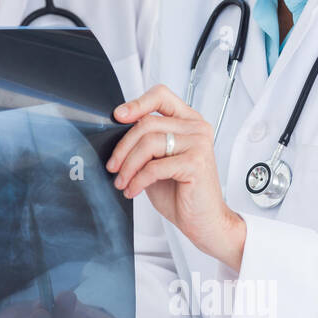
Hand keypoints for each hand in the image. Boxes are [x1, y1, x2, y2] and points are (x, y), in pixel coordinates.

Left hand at [108, 84, 245, 269]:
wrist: (203, 221)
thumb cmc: (181, 192)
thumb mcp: (158, 161)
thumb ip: (145, 143)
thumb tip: (116, 132)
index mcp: (188, 122)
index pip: (161, 96)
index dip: (136, 103)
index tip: (117, 117)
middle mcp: (196, 128)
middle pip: (146, 124)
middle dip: (123, 148)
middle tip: (113, 167)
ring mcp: (199, 144)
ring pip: (148, 143)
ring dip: (128, 166)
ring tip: (122, 182)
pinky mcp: (196, 163)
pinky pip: (155, 166)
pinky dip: (138, 180)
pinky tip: (133, 190)